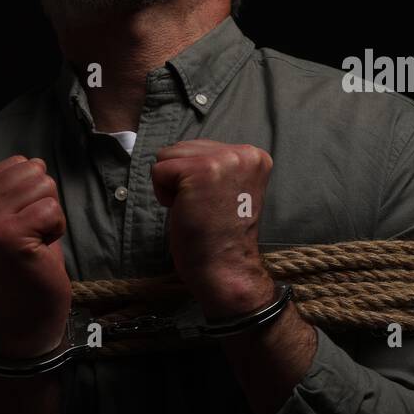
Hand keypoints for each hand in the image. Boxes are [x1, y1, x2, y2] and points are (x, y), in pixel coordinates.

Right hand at [0, 155, 71, 358]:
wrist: (25, 309)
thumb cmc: (27, 258)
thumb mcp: (11, 214)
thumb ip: (15, 186)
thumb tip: (34, 160)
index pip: (20, 162)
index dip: (34, 192)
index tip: (21, 222)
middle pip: (34, 171)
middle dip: (45, 201)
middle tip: (31, 233)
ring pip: (45, 187)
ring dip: (51, 215)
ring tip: (34, 240)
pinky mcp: (8, 235)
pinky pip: (53, 209)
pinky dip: (56, 229)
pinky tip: (39, 249)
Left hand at [151, 139, 275, 317]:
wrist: (226, 267)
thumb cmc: (221, 235)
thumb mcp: (229, 188)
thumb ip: (217, 165)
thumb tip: (181, 151)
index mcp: (254, 156)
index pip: (203, 147)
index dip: (196, 176)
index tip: (214, 202)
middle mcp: (244, 152)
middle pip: (184, 147)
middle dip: (182, 177)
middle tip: (202, 207)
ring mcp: (224, 159)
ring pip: (168, 155)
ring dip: (172, 185)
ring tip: (194, 207)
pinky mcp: (201, 170)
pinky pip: (159, 170)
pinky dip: (163, 194)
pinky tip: (184, 210)